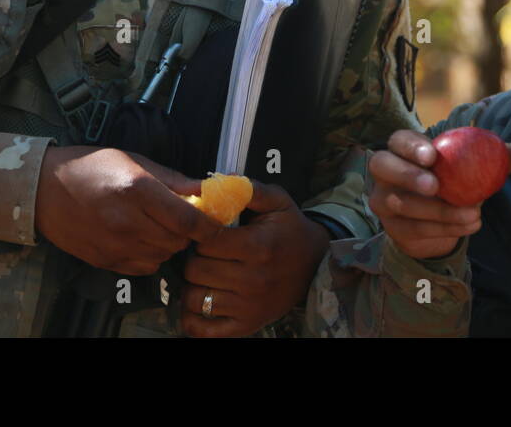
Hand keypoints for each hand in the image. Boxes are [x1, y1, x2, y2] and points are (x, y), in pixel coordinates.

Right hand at [34, 145, 220, 274]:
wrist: (44, 189)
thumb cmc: (92, 168)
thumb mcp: (135, 161)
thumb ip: (174, 179)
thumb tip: (208, 189)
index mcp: (137, 189)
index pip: (187, 219)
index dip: (208, 226)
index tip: (216, 224)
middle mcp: (126, 221)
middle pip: (178, 240)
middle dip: (187, 232)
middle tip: (181, 218)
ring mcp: (114, 244)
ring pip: (163, 256)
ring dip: (169, 244)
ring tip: (157, 225)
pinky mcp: (105, 261)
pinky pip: (144, 267)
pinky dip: (151, 256)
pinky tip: (140, 238)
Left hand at [179, 181, 330, 336]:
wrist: (317, 266)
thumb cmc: (291, 230)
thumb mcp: (278, 201)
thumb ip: (249, 189)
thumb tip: (220, 181)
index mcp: (257, 246)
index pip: (205, 242)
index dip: (199, 234)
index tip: (206, 233)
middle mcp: (252, 279)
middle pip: (195, 270)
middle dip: (194, 259)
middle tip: (205, 255)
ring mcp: (248, 306)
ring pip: (194, 298)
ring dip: (192, 286)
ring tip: (204, 276)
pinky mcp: (246, 325)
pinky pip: (203, 330)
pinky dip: (193, 318)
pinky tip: (200, 302)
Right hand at [368, 129, 482, 259]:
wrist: (437, 221)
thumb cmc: (452, 181)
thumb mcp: (471, 167)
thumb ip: (496, 158)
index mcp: (401, 148)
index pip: (398, 140)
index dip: (411, 146)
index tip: (432, 156)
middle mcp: (384, 170)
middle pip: (382, 166)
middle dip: (408, 175)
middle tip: (436, 186)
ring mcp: (383, 199)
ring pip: (402, 203)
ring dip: (440, 210)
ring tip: (473, 214)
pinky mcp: (393, 227)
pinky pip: (415, 228)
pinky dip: (445, 228)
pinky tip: (469, 225)